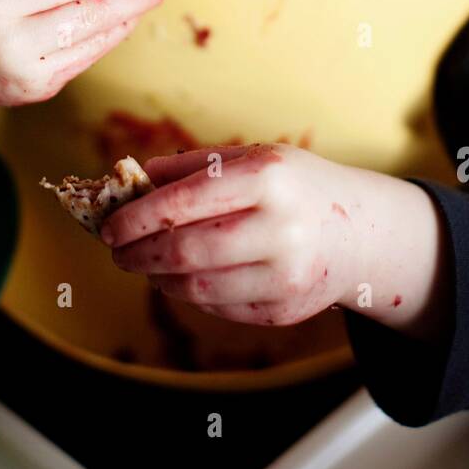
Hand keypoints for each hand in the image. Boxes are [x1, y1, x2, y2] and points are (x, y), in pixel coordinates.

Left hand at [102, 143, 366, 325]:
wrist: (359, 233)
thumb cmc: (293, 187)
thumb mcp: (253, 158)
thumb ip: (192, 167)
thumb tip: (131, 180)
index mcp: (268, 178)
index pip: (183, 202)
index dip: (136, 219)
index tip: (109, 226)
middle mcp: (281, 227)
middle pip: (184, 252)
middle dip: (137, 254)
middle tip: (117, 252)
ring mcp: (286, 274)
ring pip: (196, 288)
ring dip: (157, 278)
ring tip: (146, 263)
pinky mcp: (285, 310)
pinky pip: (218, 308)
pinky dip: (190, 293)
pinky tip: (183, 277)